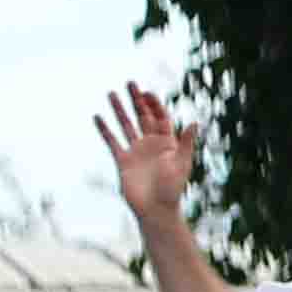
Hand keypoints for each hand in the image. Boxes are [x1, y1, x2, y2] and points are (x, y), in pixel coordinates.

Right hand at [92, 86, 199, 224]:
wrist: (155, 209)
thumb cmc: (173, 188)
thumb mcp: (182, 163)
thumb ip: (186, 143)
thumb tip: (194, 122)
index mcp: (167, 142)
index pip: (160, 117)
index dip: (155, 104)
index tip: (147, 92)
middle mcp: (151, 143)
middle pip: (142, 116)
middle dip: (137, 99)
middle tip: (130, 82)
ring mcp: (136, 151)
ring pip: (126, 125)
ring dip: (119, 110)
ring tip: (111, 93)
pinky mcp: (123, 161)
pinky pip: (112, 141)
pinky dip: (105, 130)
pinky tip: (98, 117)